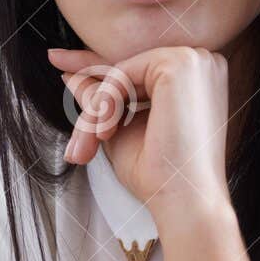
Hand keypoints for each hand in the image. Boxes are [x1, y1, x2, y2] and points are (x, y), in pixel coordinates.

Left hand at [48, 45, 232, 222]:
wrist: (183, 201)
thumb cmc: (159, 175)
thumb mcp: (121, 130)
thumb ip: (101, 100)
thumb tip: (70, 75)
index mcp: (195, 78)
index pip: (137, 69)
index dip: (95, 69)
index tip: (59, 65)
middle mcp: (200, 61)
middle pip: (124, 71)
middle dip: (93, 108)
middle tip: (75, 148)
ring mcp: (192, 59)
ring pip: (119, 73)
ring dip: (95, 113)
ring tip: (87, 148)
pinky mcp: (178, 64)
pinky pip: (120, 74)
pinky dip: (104, 106)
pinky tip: (105, 135)